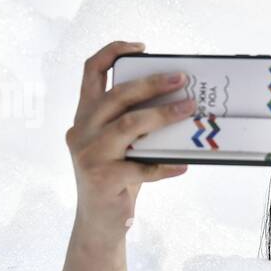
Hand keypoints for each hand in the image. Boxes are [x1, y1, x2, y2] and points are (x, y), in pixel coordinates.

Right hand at [65, 41, 193, 246]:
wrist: (99, 222)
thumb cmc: (118, 177)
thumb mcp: (121, 145)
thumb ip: (135, 123)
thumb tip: (176, 100)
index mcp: (85, 116)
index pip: (90, 72)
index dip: (112, 52)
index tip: (141, 47)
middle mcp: (81, 130)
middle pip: (116, 95)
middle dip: (151, 84)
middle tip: (182, 79)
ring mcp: (89, 154)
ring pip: (129, 125)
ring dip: (163, 116)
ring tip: (189, 111)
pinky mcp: (102, 178)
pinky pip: (141, 166)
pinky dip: (165, 166)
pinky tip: (184, 165)